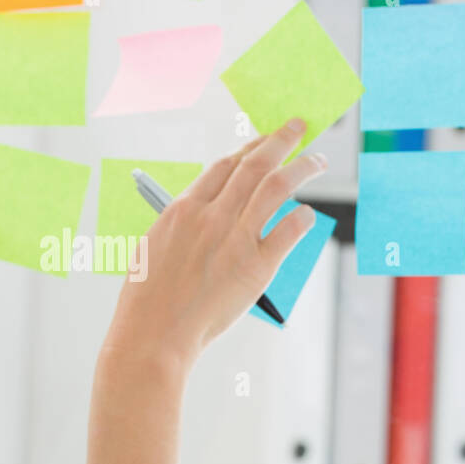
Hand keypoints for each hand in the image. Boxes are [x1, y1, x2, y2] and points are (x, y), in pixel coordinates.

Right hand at [105, 119, 325, 372]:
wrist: (153, 334)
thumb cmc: (148, 298)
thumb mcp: (153, 246)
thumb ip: (182, 224)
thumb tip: (203, 210)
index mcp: (182, 209)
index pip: (224, 166)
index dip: (249, 147)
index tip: (263, 140)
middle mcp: (210, 216)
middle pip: (253, 164)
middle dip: (280, 140)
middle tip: (298, 128)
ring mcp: (234, 239)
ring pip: (276, 186)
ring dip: (301, 167)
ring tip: (317, 160)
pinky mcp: (255, 267)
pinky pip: (288, 230)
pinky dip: (301, 216)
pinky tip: (306, 213)